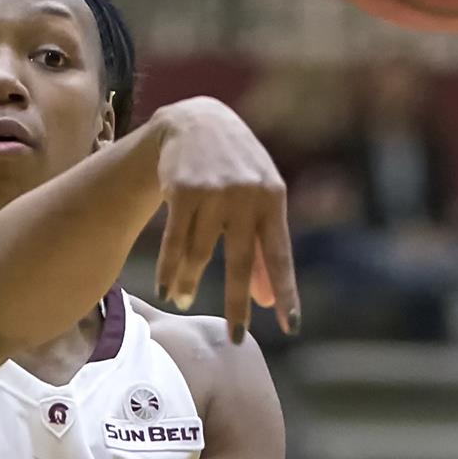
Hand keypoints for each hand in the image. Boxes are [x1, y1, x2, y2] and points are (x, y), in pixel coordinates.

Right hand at [150, 97, 301, 341]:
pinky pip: (174, 240)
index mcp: (272, 199)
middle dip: (238, 303)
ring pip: (200, 253)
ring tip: (183, 300)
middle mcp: (246, 194)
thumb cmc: (236, 169)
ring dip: (190, 283)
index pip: (279, 255)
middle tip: (237, 337)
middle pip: (240, 260)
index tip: (291, 326)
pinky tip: (166, 288)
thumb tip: (268, 301)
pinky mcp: (182, 189)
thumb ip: (264, 246)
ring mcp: (213, 191)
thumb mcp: (260, 199)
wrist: (196, 121)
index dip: (285, 292)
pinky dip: (169, 268)